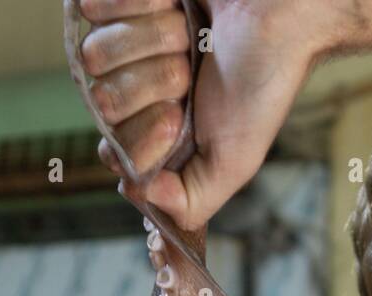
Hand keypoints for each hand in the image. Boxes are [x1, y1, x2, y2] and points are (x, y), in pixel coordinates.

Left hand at [78, 0, 335, 230]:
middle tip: (192, 72)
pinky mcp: (118, 4)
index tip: (180, 119)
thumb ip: (191, 201)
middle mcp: (135, 92)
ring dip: (152, 42)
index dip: (144, 135)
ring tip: (189, 36)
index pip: (113, 151)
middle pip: (102, 102)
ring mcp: (122, 45)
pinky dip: (139, 4)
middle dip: (155, 84)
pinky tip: (173, 4)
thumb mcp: (235, 160)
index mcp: (157, 134)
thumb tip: (139, 195)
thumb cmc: (262, 80)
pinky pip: (92, 8)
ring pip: (96, 54)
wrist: (278, 10)